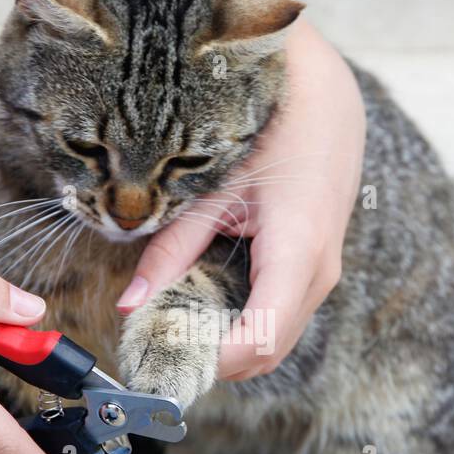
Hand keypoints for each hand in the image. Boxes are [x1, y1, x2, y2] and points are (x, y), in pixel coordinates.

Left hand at [116, 23, 364, 378]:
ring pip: (278, 339)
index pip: (259, 340)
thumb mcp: (211, 189)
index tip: (163, 355)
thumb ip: (170, 250)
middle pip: (268, 352)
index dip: (211, 360)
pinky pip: (282, 316)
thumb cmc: (268, 127)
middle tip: (159, 346)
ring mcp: (325, 272)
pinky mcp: (318, 268)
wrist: (323, 93)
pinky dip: (244, 323)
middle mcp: (320, 272)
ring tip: (176, 324)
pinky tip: (205, 303)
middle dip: (214, 359)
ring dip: (229, 343)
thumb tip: (128, 305)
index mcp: (296, 251)